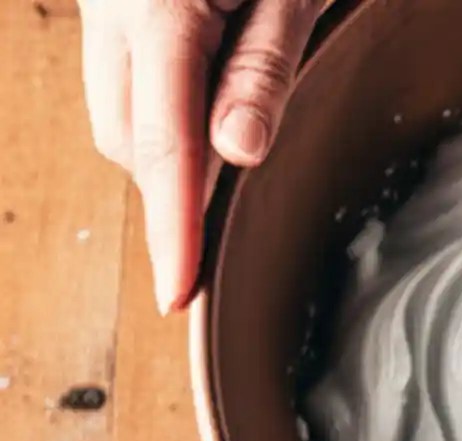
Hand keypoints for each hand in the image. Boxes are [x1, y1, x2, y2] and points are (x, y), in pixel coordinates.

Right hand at [79, 0, 324, 314]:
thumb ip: (262, 68)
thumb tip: (239, 155)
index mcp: (156, 7)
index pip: (163, 145)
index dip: (172, 229)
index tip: (177, 293)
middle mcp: (110, 9)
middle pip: (129, 139)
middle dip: (179, 187)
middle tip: (241, 209)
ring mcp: (100, 5)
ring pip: (120, 116)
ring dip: (170, 150)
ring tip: (236, 141)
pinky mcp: (109, 4)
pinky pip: (123, 82)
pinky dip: (162, 113)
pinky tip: (209, 108)